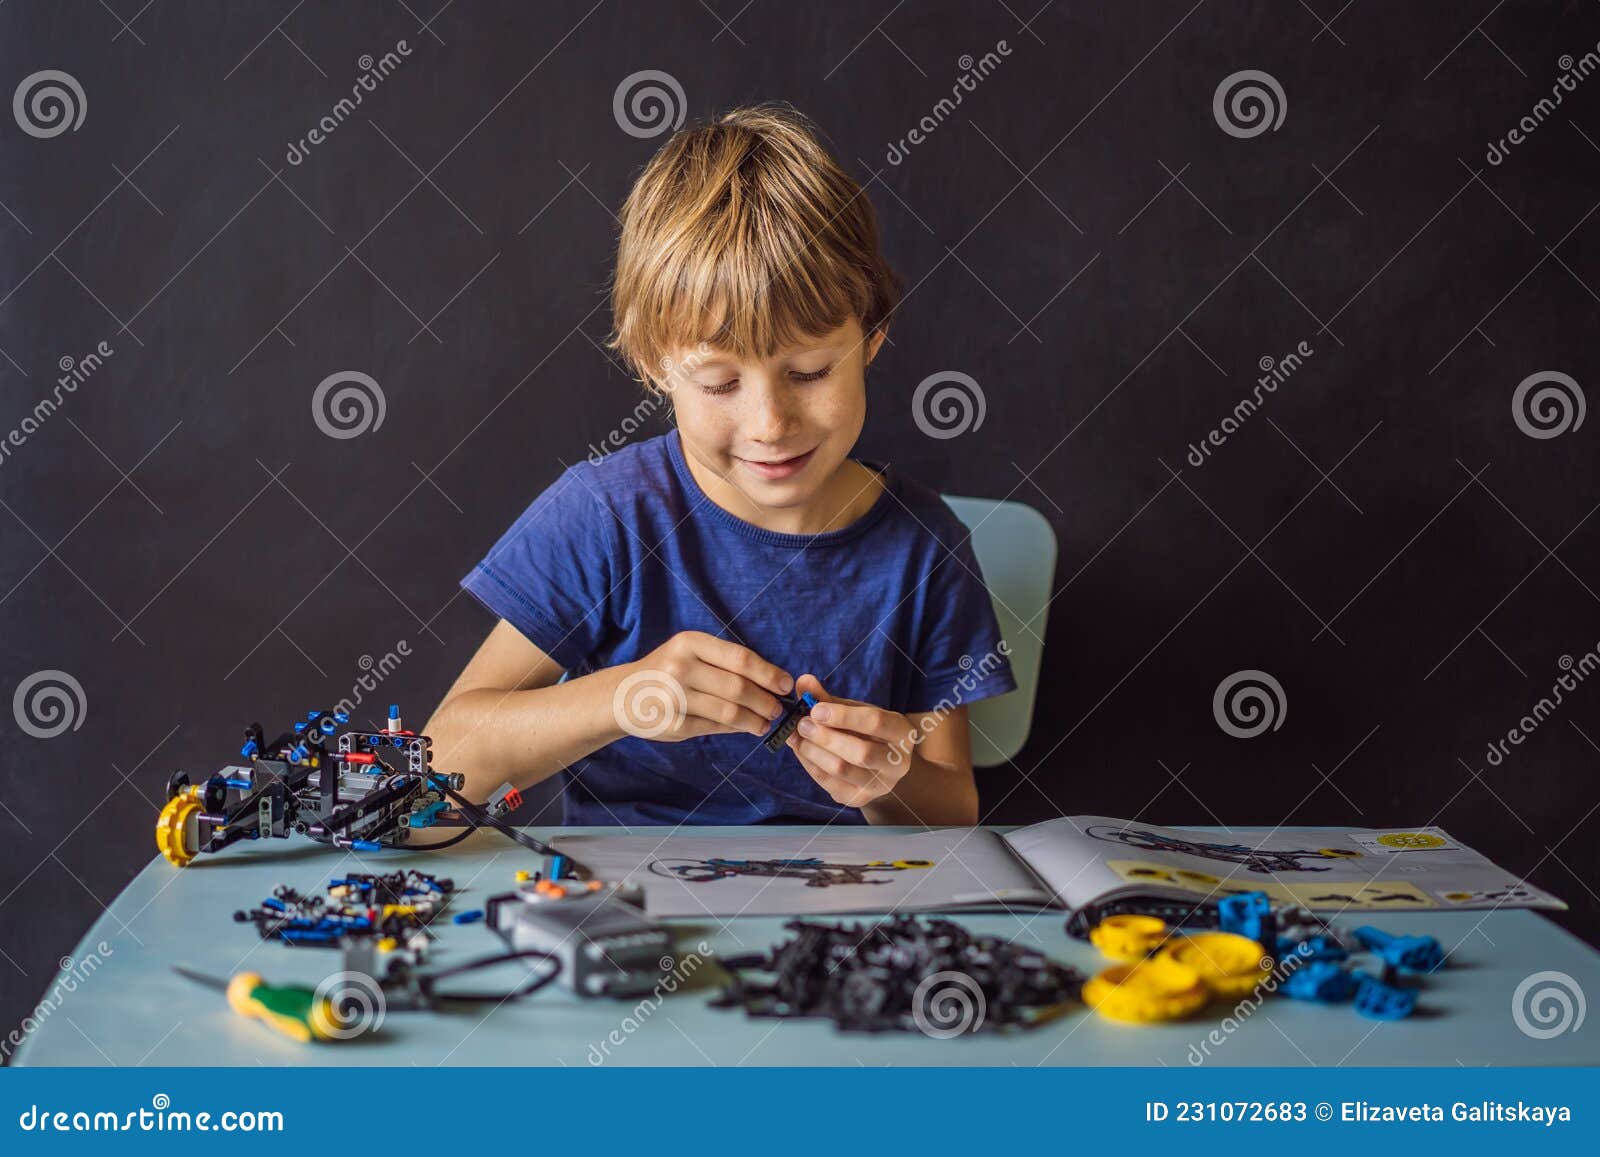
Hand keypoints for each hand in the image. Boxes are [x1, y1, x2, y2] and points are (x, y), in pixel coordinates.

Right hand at [612, 631, 791, 741]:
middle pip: (738, 687)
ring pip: (729, 711)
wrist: (623, 694)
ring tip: (765, 722)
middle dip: (765, 701)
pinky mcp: (672, 723)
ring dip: (755, 719)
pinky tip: (745, 728)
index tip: (785, 684)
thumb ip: (724, 663)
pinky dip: (736, 729)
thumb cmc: (667, 671)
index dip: (769, 673)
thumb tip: (772, 680)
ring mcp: (674, 697)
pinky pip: (715, 727)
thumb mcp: (690, 654)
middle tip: (778, 709)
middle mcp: (680, 667)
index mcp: (690, 643)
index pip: (740, 659)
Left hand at [785, 674, 918, 808]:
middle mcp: (898, 763)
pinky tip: (801, 751)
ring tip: (796, 737)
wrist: (877, 764)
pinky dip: (810, 765)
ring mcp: (879, 785)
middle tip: (801, 724)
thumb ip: (828, 698)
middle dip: (826, 737)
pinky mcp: (859, 799)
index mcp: (902, 732)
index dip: (843, 716)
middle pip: (861, 752)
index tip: (816, 709)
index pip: (876, 722)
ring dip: (813, 752)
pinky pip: (829, 783)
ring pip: (842, 770)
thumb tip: (803, 682)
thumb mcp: (852, 711)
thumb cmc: (865, 731)